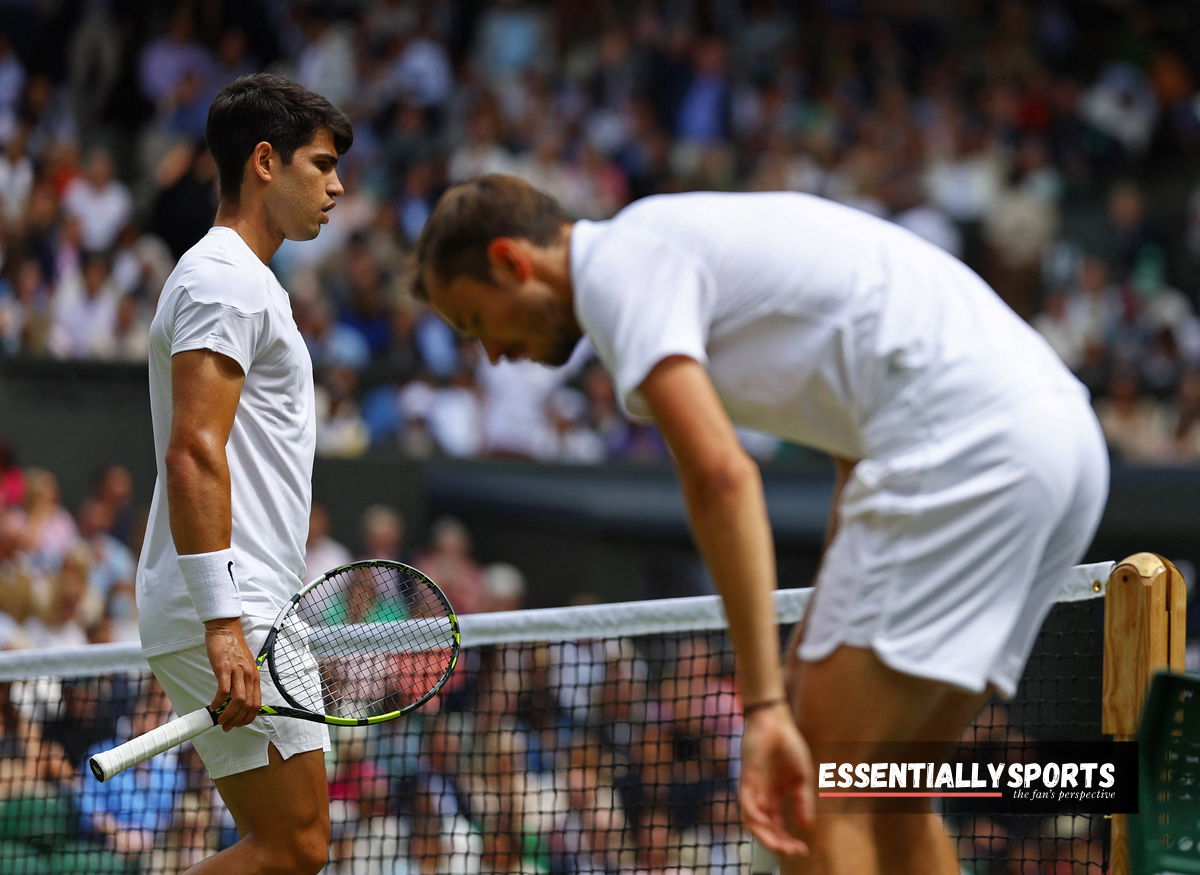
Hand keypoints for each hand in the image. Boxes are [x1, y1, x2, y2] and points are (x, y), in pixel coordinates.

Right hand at [203, 617, 259, 730]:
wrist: (226, 629)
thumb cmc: (232, 648)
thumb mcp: (243, 667)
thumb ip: (243, 682)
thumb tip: (236, 701)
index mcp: (254, 677)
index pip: (256, 704)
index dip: (248, 718)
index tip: (238, 724)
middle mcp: (249, 675)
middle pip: (248, 705)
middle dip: (237, 720)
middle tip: (226, 726)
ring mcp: (237, 672)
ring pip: (238, 700)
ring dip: (228, 714)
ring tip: (219, 719)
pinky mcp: (224, 668)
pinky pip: (223, 690)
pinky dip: (218, 702)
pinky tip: (213, 706)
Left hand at [739, 702, 813, 857]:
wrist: (776, 721)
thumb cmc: (788, 745)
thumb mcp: (802, 778)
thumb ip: (803, 802)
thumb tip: (807, 827)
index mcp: (774, 797)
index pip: (777, 827)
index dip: (788, 841)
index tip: (803, 849)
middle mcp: (761, 796)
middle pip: (764, 829)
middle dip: (777, 843)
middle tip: (792, 851)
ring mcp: (752, 788)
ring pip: (751, 821)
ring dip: (764, 835)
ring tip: (779, 844)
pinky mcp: (746, 778)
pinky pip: (745, 802)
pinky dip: (753, 815)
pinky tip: (765, 822)